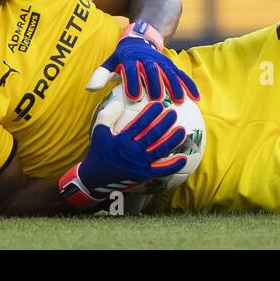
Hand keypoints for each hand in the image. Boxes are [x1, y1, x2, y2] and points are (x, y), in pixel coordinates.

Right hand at [59, 97, 186, 206]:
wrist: (95, 180)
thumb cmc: (99, 152)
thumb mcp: (99, 131)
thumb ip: (108, 115)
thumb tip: (119, 101)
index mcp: (122, 140)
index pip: (140, 123)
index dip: (151, 113)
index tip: (159, 105)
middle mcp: (133, 152)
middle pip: (154, 135)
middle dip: (165, 122)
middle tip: (173, 113)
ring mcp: (140, 165)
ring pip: (161, 150)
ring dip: (173, 140)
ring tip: (182, 131)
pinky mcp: (145, 175)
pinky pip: (162, 170)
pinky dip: (173, 165)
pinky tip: (184, 158)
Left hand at [86, 25, 200, 102]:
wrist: (143, 37)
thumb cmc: (124, 56)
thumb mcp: (112, 61)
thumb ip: (102, 74)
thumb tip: (89, 88)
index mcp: (131, 59)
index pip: (131, 69)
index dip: (132, 81)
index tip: (133, 96)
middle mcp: (147, 60)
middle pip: (152, 71)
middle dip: (156, 84)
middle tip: (159, 99)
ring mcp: (161, 62)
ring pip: (170, 73)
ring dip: (175, 86)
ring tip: (180, 100)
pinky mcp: (172, 66)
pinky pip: (182, 75)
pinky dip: (189, 85)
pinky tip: (196, 98)